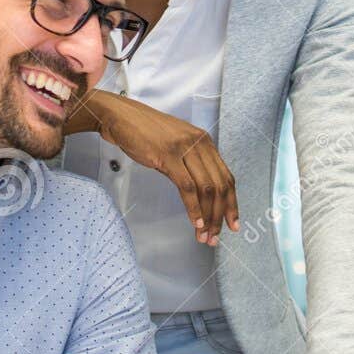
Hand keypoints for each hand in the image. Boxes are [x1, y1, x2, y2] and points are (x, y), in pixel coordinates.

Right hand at [68, 90, 238, 246]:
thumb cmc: (145, 133)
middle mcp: (200, 143)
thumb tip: (201, 192)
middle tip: (216, 236)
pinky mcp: (169, 155)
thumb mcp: (176, 146)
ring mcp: (185, 148)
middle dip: (220, 215)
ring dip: (207, 216)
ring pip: (206, 188)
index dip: (231, 203)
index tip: (232, 223)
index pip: (226, 177)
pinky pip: (187, 187)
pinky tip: (194, 222)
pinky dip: (193, 207)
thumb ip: (190, 164)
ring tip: (204, 235)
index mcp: (205, 142)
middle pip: (220, 186)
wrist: (121, 117)